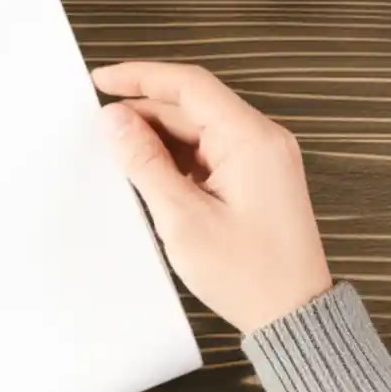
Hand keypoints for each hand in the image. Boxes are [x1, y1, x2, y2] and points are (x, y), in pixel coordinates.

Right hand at [92, 62, 332, 332]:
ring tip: (117, 153)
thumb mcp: (183, 217)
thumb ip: (145, 162)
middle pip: (193, 105)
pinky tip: (147, 172)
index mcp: (252, 140)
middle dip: (143, 110)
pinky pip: (208, 151)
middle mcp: (262, 140)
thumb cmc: (248, 274)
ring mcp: (261, 158)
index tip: (102, 79)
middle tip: (99, 127)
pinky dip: (175, 156)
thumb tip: (115, 120)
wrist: (291, 315)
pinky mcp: (255, 178)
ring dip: (157, 135)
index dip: (141, 76)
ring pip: (198, 129)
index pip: (190, 85)